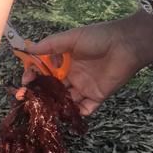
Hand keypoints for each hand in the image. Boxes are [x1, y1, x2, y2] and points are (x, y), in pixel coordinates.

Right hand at [23, 12, 152, 115]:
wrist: (127, 44)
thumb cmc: (99, 37)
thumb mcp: (72, 37)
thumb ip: (50, 45)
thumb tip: (28, 50)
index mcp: (65, 61)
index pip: (44, 71)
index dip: (33, 76)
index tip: (25, 82)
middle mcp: (72, 75)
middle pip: (52, 88)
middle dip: (39, 94)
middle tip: (27, 99)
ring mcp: (84, 87)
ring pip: (65, 100)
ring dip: (54, 105)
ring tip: (43, 109)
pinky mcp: (96, 96)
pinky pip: (84, 109)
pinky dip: (75, 114)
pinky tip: (64, 116)